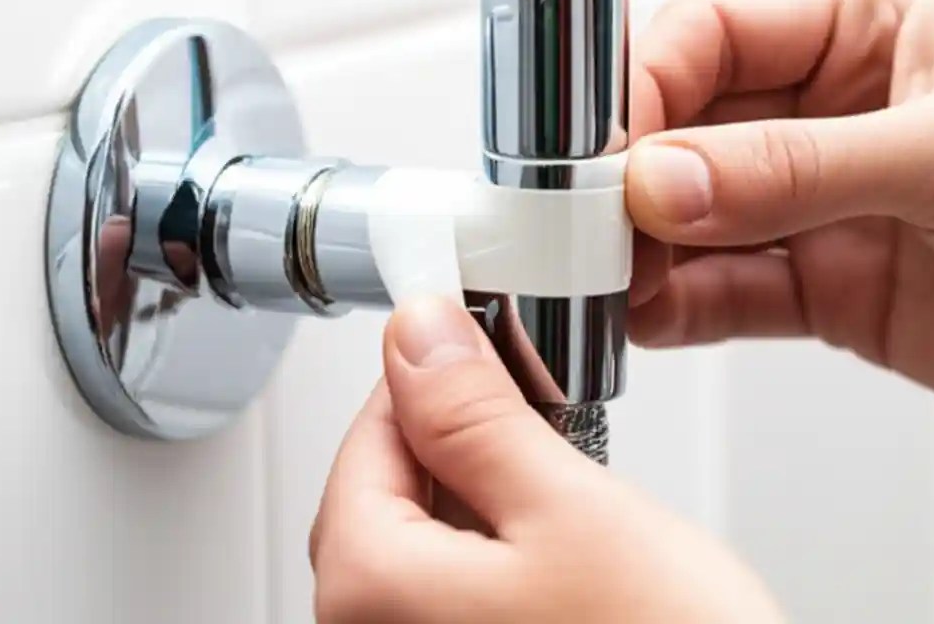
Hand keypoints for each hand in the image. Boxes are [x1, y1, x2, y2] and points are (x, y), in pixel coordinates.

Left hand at [310, 298, 783, 623]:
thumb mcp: (569, 510)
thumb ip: (473, 416)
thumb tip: (418, 336)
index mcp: (371, 588)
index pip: (364, 438)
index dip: (426, 376)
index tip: (474, 341)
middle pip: (385, 494)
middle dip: (455, 442)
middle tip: (531, 414)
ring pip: (421, 546)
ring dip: (481, 499)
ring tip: (561, 490)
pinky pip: (452, 596)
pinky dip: (495, 556)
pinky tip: (559, 555)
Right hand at [627, 0, 933, 433]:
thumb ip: (795, 170)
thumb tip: (666, 180)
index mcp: (867, 28)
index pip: (713, 35)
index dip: (646, 88)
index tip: (610, 154)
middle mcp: (832, 111)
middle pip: (686, 128)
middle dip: (631, 178)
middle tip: (591, 225)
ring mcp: (823, 203)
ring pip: (695, 216)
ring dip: (645, 249)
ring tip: (612, 280)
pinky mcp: (827, 285)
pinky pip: (728, 291)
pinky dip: (681, 307)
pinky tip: (653, 316)